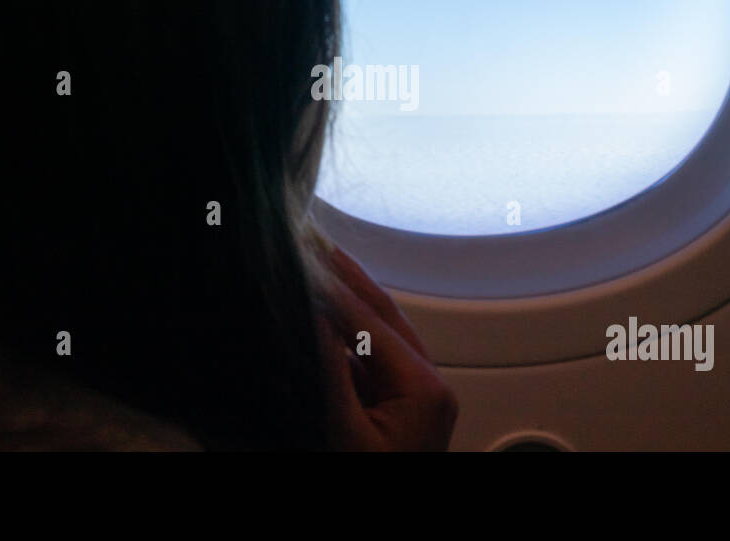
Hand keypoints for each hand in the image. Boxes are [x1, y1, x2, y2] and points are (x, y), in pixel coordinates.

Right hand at [316, 244, 457, 450]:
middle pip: (381, 320)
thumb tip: (314, 316)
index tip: (302, 256)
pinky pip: (365, 369)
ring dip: (341, 313)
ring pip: (372, 343)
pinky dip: (339, 348)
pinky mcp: (394, 417)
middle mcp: (427, 390)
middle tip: (313, 243)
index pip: (370, 321)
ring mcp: (412, 404)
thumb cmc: (371, 486)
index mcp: (425, 390)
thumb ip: (330, 374)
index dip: (333, 287)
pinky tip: (315, 332)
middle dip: (346, 281)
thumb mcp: (346, 434)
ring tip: (309, 276)